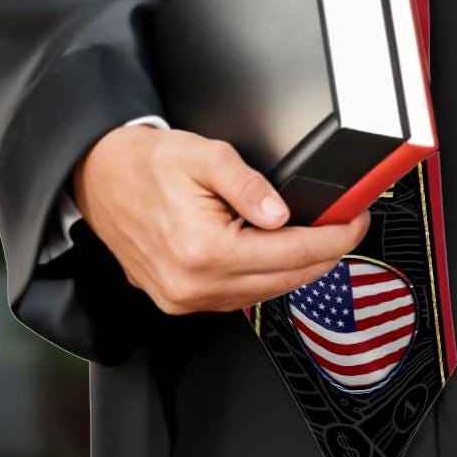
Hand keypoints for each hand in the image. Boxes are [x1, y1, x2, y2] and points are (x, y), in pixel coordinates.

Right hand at [69, 122, 368, 315]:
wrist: (99, 179)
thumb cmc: (147, 165)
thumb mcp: (208, 157)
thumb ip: (251, 185)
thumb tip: (282, 213)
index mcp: (203, 251)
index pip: (292, 253)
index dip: (335, 237)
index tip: (357, 221)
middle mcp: (191, 285)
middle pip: (284, 280)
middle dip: (325, 253)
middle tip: (349, 226)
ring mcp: (182, 298)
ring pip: (264, 293)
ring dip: (298, 268)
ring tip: (322, 237)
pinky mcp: (177, 299)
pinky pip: (237, 297)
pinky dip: (266, 278)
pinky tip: (281, 254)